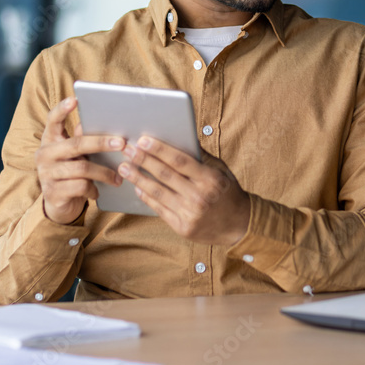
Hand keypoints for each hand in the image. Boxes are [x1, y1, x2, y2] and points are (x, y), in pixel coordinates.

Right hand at [35, 97, 124, 224]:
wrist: (59, 205)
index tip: (75, 99)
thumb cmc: (72, 173)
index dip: (62, 109)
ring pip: (82, 168)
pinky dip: (93, 189)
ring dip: (104, 173)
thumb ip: (83, 139)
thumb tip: (102, 123)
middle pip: (76, 144)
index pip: (53, 120)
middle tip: (122, 143)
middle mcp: (44, 154)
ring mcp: (46, 174)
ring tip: (118, 177)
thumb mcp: (76, 156)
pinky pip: (80, 186)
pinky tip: (98, 191)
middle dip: (101, 143)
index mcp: (50, 140)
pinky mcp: (53, 192)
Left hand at [118, 136, 250, 245]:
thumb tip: (180, 137)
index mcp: (210, 179)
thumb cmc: (228, 192)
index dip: (159, 150)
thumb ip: (201, 157)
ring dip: (138, 179)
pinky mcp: (183, 227)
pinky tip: (137, 187)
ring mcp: (190, 214)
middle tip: (127, 150)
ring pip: (158, 192)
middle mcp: (199, 196)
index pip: (180, 161)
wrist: (239, 225)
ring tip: (124, 167)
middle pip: (165, 175)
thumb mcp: (221, 171)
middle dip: (143, 161)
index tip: (143, 140)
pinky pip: (160, 209)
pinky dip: (146, 197)